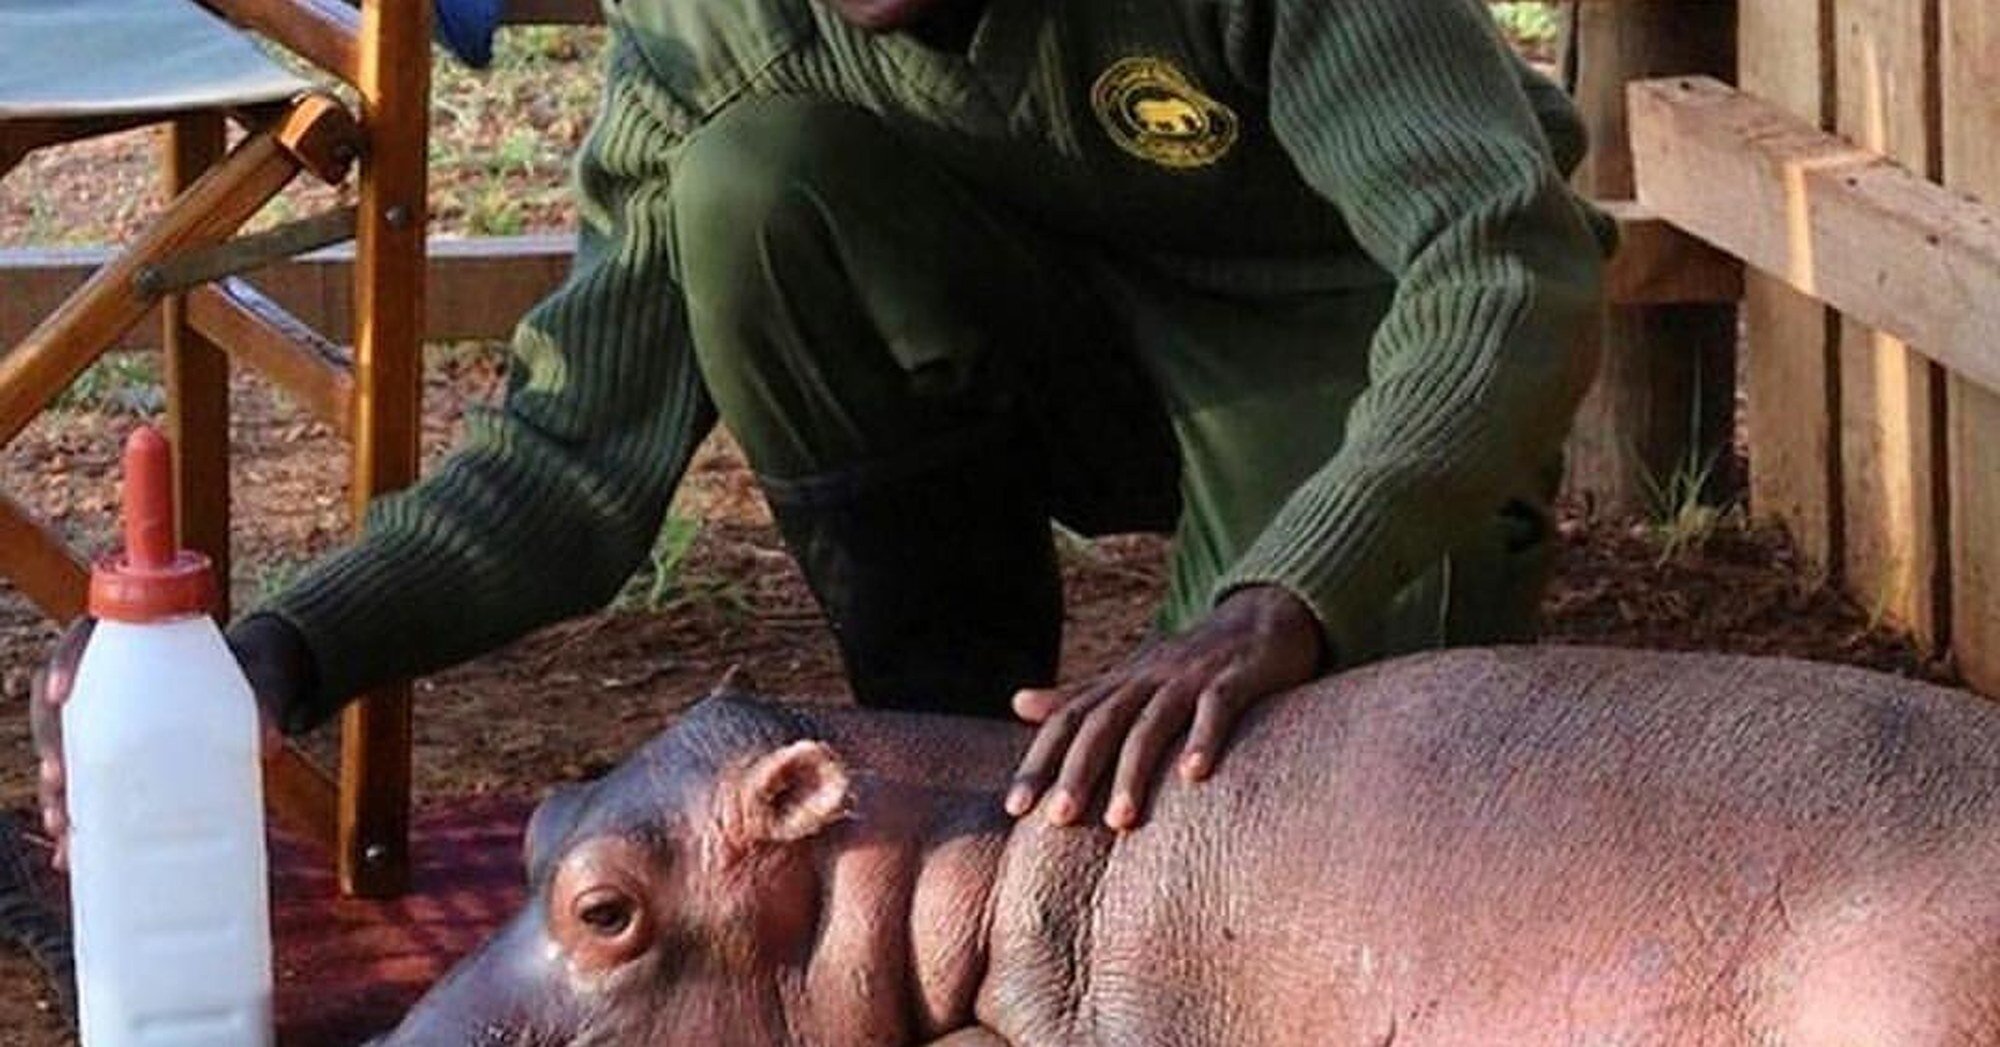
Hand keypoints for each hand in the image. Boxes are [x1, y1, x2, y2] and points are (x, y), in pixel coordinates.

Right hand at [31, 614, 306, 869]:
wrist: (262, 687)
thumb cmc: (255, 674)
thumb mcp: (260, 683)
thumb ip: (263, 707)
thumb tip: (269, 742)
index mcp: (138, 641)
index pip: (82, 641)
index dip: (64, 662)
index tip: (62, 694)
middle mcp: (111, 678)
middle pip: (59, 703)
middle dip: (52, 741)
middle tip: (60, 778)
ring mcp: (109, 719)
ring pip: (63, 748)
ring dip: (57, 788)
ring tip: (64, 823)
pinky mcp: (116, 757)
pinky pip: (84, 783)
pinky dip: (77, 815)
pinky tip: (73, 852)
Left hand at [1004, 585, 1324, 830]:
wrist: (1264, 618)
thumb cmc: (1191, 662)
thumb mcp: (1131, 677)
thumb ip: (1079, 695)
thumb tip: (1017, 702)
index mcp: (1121, 682)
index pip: (1069, 720)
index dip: (1040, 760)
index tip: (1015, 807)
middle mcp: (1149, 677)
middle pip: (1104, 724)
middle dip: (1078, 771)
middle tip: (1060, 819)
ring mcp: (1191, 677)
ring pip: (1154, 723)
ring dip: (1135, 772)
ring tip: (1121, 820)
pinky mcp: (1236, 678)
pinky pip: (1217, 708)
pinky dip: (1204, 738)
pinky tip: (1194, 775)